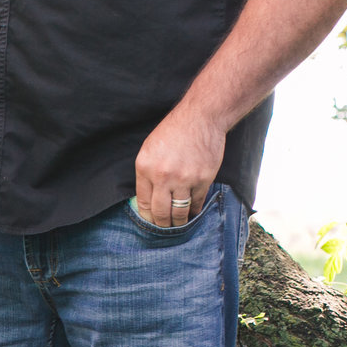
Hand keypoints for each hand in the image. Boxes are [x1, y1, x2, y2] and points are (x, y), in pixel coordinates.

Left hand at [133, 105, 226, 227]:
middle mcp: (163, 176)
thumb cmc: (174, 132)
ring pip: (179, 212)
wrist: (201, 118)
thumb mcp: (150, 149)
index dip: (148, 217)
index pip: (143, 203)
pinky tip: (192, 212)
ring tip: (178, 224)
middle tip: (165, 228)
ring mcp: (184, 179)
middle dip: (162, 224)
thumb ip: (146, 174)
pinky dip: (194, 211)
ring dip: (178, 222)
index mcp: (145, 168)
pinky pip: (196, 203)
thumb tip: (148, 200)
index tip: (151, 222)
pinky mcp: (202, 179)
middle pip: (160, 212)